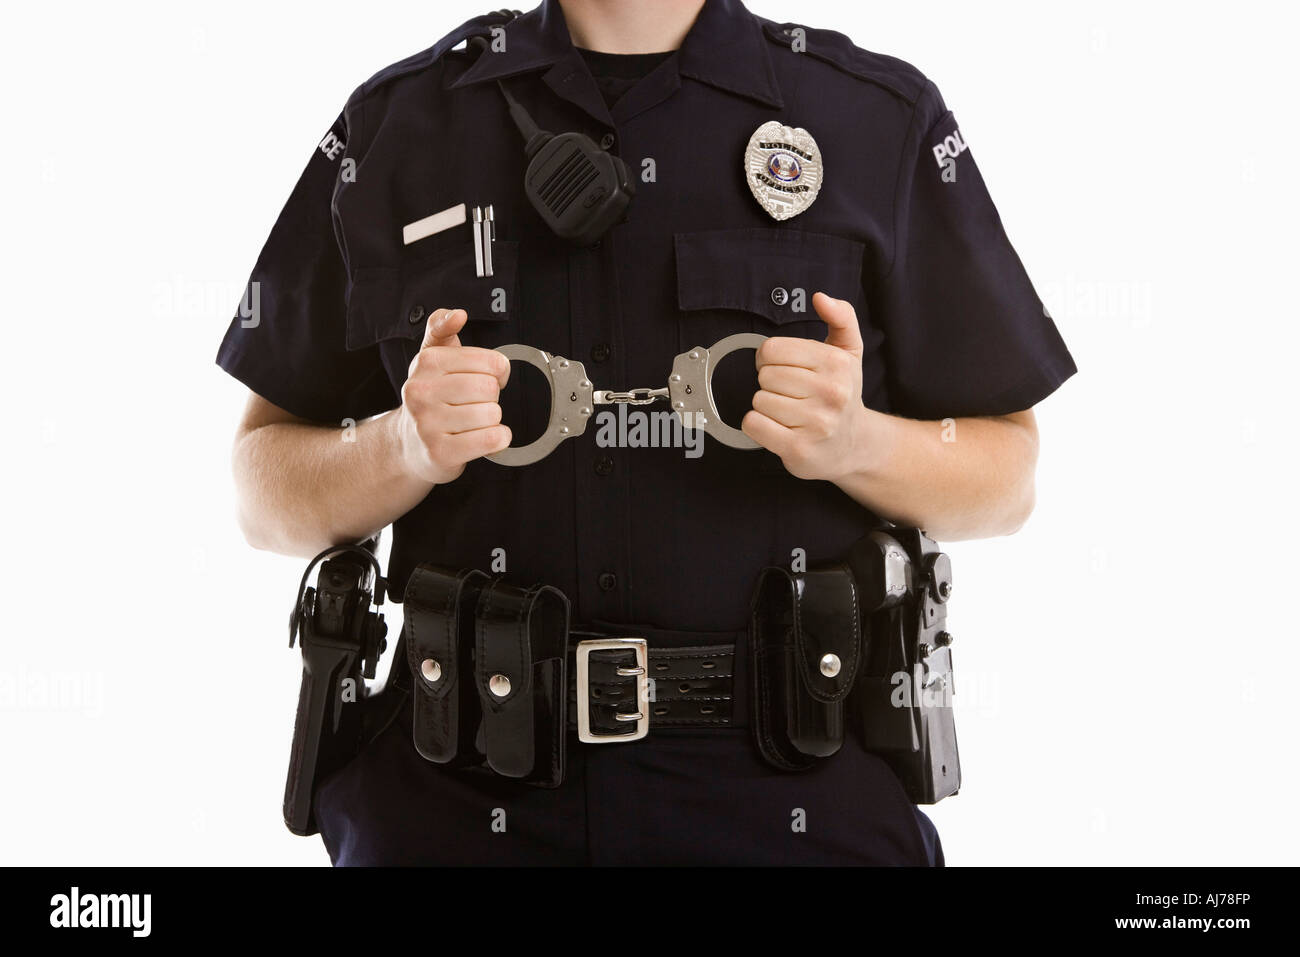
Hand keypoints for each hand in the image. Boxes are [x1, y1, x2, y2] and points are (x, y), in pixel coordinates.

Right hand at [394, 308, 511, 484]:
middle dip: (491, 398)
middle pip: (490, 388)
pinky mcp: (441, 452)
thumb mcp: (432, 357)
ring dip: (492, 420)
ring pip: (492, 414)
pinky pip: (491, 439)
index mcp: (427, 362)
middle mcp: (421, 391)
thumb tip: (456, 314)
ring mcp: (428, 424)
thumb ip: (441, 328)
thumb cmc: (429, 398)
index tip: (485, 378)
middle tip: (474, 403)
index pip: (491, 361)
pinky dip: (498, 439)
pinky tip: (483, 437)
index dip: (497, 372)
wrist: (408, 445)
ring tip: (472, 422)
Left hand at [742, 292, 875, 481]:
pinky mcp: (798, 448)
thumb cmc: (843, 394)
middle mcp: (830, 393)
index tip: (782, 367)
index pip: (772, 349)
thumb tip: (821, 298)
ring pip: (758, 400)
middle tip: (789, 392)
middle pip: (765, 376)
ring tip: (789, 411)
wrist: (854, 444)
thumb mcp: (849, 351)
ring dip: (766, 406)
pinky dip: (757, 424)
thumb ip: (841, 317)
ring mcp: (816, 423)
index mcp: (836, 364)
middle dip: (770, 383)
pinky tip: (777, 426)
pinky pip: (753, 424)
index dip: (768, 358)